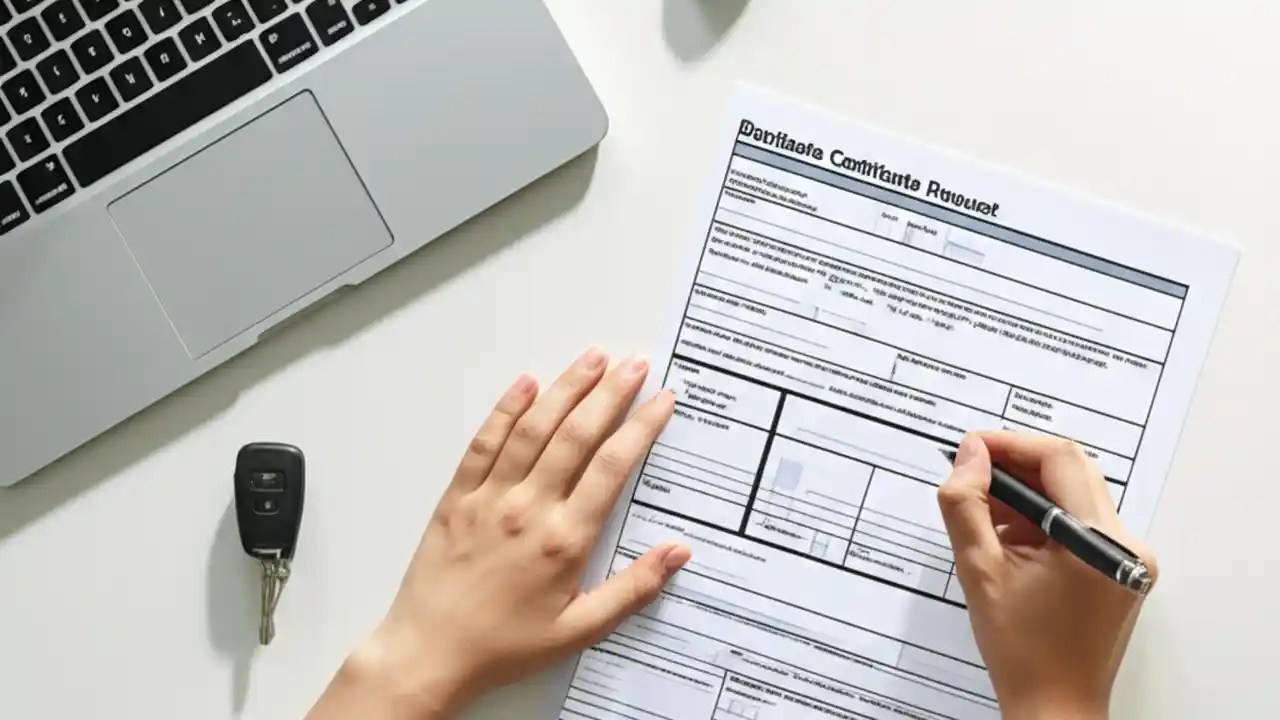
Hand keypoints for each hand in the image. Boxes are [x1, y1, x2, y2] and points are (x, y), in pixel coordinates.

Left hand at [309, 348, 689, 719]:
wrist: (430, 653)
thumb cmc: (505, 645)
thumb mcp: (580, 629)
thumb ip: (633, 589)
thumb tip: (678, 553)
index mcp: (564, 540)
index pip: (612, 467)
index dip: (641, 427)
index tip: (661, 401)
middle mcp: (529, 509)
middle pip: (576, 435)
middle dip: (610, 393)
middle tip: (634, 364)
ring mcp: (490, 497)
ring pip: (533, 429)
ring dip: (565, 388)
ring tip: (592, 358)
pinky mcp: (458, 496)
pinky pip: (485, 442)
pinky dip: (506, 409)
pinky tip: (526, 384)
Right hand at [937, 432, 1157, 719]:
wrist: (1055, 708)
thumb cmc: (1023, 653)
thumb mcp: (980, 571)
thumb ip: (966, 505)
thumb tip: (969, 456)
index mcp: (1100, 541)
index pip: (1060, 459)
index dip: (1010, 444)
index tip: (971, 448)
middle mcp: (1125, 545)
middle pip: (1070, 473)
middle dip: (1015, 466)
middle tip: (970, 472)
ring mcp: (1126, 558)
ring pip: (1072, 498)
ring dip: (1026, 496)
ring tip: (981, 515)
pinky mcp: (1117, 569)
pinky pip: (1077, 525)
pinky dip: (1040, 522)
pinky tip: (1005, 540)